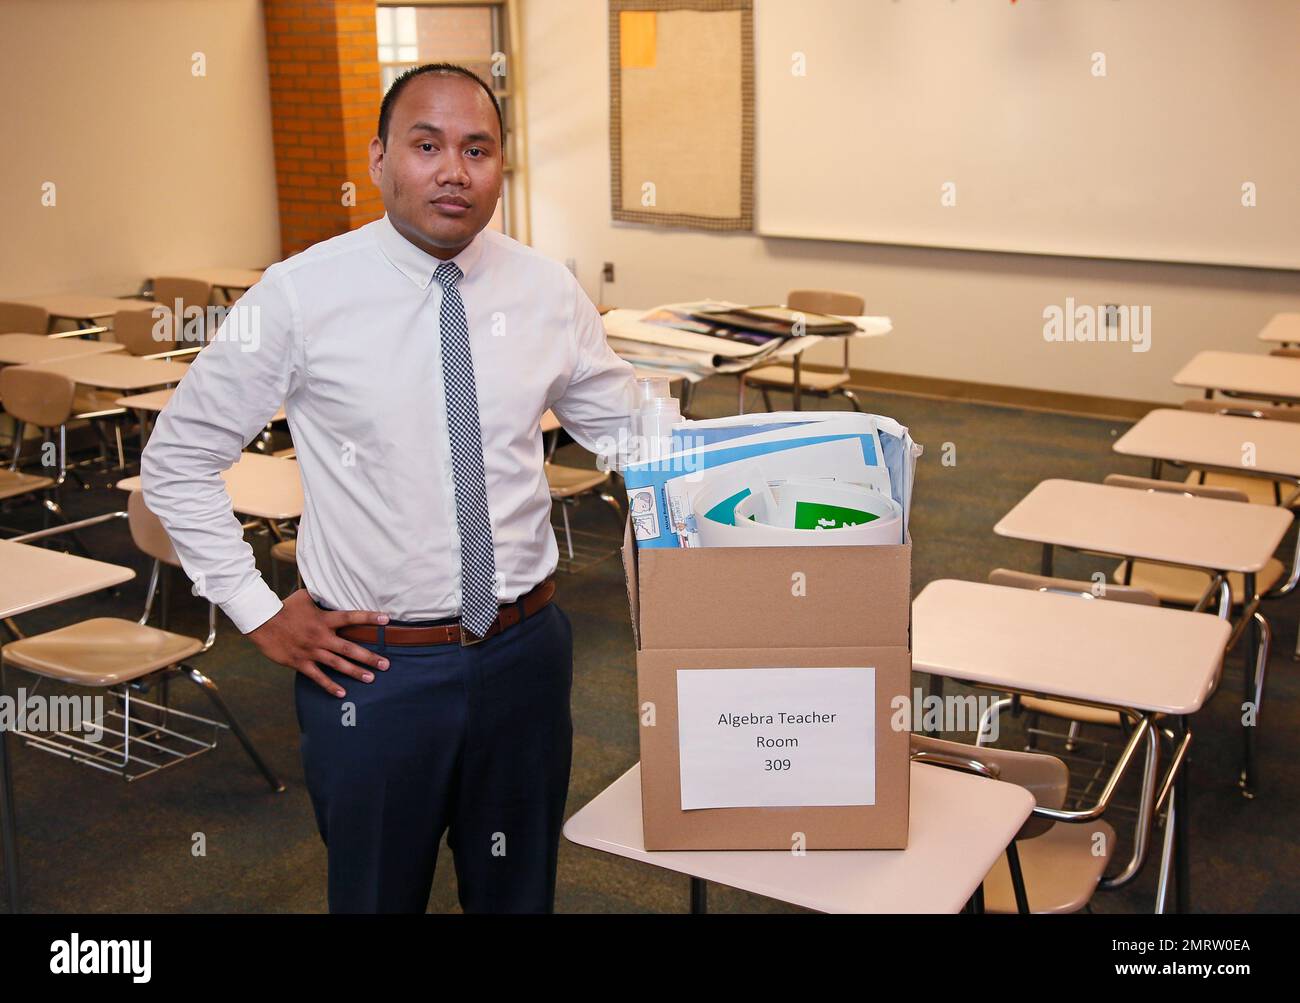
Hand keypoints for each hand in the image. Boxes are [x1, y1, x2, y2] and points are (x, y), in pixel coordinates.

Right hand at [247, 589, 389, 696]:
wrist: (262, 622)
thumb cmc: (284, 607)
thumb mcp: (304, 597)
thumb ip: (320, 597)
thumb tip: (330, 586)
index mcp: (324, 619)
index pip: (351, 617)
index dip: (369, 618)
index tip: (387, 620)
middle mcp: (321, 637)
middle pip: (349, 648)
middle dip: (369, 657)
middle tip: (386, 665)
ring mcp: (311, 651)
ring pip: (337, 664)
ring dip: (355, 672)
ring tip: (371, 678)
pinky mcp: (300, 662)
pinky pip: (318, 676)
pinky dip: (330, 686)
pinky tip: (342, 693)